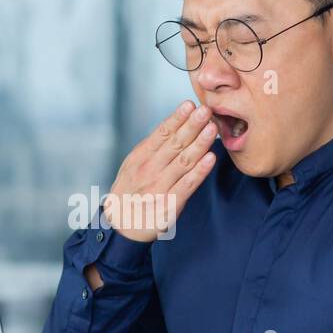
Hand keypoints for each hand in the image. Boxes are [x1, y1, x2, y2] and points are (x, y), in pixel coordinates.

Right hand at [102, 100, 216, 243]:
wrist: (120, 227)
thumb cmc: (129, 193)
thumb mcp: (132, 166)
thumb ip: (151, 149)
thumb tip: (173, 126)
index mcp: (139, 158)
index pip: (160, 134)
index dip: (176, 118)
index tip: (189, 104)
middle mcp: (148, 171)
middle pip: (173, 144)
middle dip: (191, 125)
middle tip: (206, 110)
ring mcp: (159, 187)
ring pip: (183, 161)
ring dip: (199, 144)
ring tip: (211, 128)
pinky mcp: (169, 205)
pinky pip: (187, 185)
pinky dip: (200, 171)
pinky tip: (211, 158)